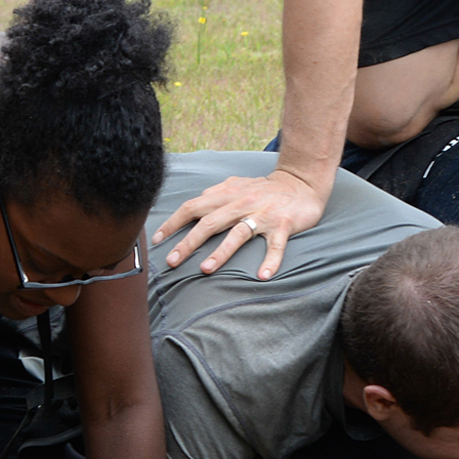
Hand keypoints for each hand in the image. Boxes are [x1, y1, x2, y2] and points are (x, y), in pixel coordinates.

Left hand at [150, 167, 329, 278]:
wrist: (301, 183)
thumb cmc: (265, 188)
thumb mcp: (237, 184)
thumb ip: (216, 193)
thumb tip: (194, 203)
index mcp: (227, 194)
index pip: (193, 207)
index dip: (173, 223)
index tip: (156, 241)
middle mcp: (242, 203)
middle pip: (210, 222)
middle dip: (188, 242)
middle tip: (172, 262)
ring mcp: (262, 214)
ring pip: (238, 233)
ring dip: (221, 252)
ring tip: (206, 270)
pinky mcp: (283, 225)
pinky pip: (275, 245)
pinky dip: (270, 260)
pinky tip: (262, 275)